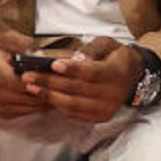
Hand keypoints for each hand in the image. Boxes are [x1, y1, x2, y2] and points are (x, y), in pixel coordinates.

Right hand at [0, 31, 47, 117]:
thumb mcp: (5, 39)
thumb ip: (24, 44)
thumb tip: (41, 55)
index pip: (23, 84)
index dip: (41, 81)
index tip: (52, 74)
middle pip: (30, 98)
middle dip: (47, 90)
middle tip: (61, 82)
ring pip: (32, 108)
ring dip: (45, 99)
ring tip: (54, 87)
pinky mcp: (3, 113)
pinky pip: (28, 112)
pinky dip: (38, 104)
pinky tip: (41, 93)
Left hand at [20, 37, 142, 122]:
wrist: (132, 76)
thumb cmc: (114, 56)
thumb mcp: (107, 44)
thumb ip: (91, 50)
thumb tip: (76, 58)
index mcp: (116, 72)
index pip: (92, 73)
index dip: (72, 69)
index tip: (53, 64)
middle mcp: (113, 93)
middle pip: (77, 89)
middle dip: (50, 82)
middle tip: (29, 75)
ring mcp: (107, 107)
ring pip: (74, 104)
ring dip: (49, 96)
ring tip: (30, 87)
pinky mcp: (100, 116)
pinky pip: (75, 114)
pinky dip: (58, 106)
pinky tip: (43, 97)